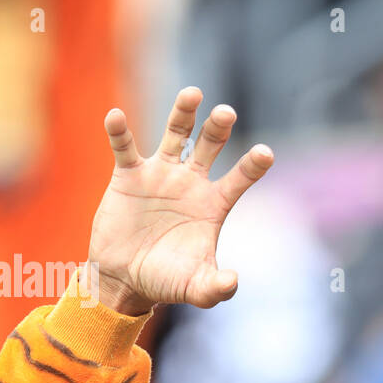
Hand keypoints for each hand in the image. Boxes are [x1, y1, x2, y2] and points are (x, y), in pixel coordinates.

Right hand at [87, 87, 273, 315]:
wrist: (124, 279)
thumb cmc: (166, 281)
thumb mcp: (195, 288)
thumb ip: (216, 288)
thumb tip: (233, 282)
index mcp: (213, 204)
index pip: (239, 179)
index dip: (252, 166)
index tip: (266, 154)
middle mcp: (190, 183)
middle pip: (209, 146)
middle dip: (219, 128)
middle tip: (227, 112)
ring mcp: (160, 175)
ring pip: (174, 134)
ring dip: (183, 113)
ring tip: (193, 93)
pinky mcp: (128, 176)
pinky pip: (125, 148)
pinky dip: (119, 132)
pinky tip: (116, 116)